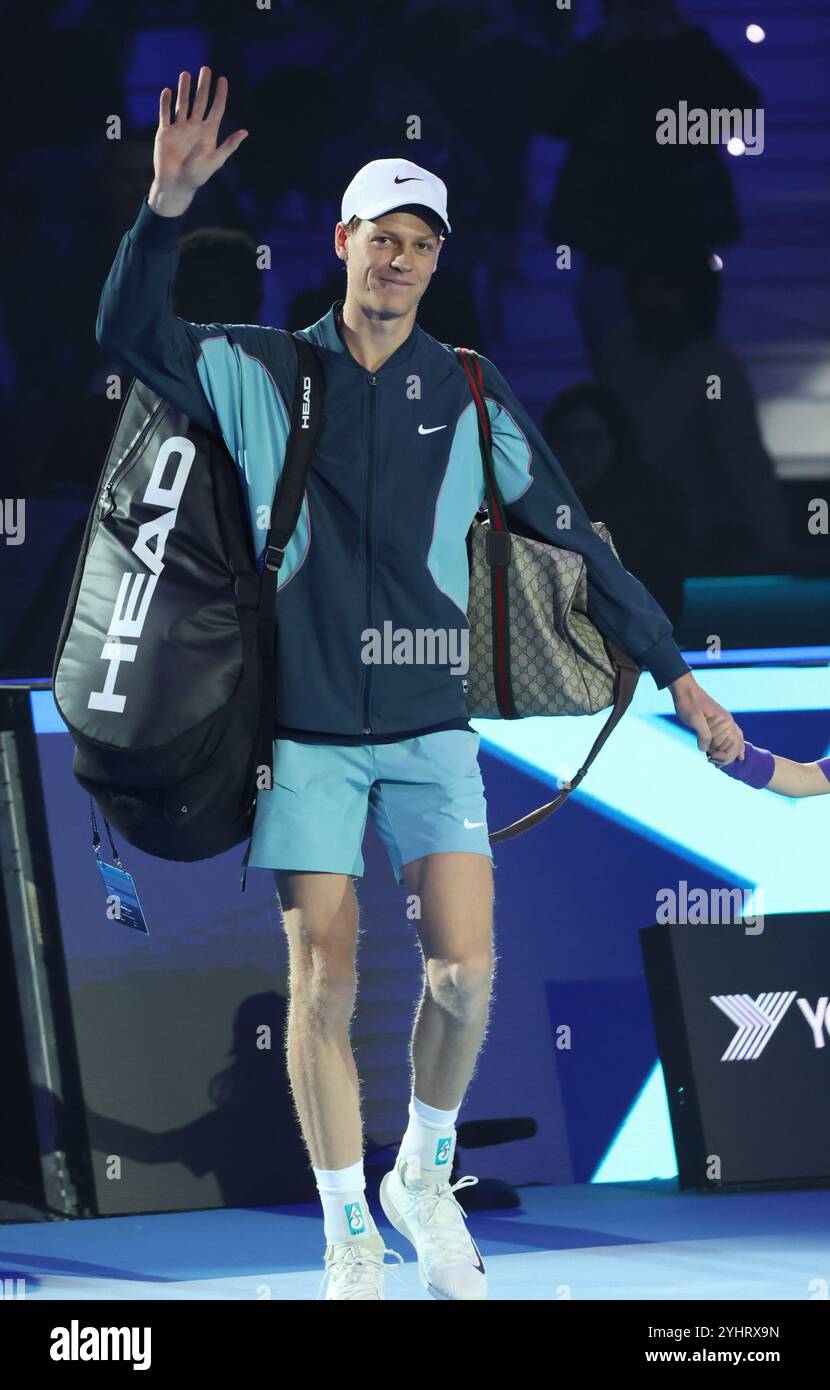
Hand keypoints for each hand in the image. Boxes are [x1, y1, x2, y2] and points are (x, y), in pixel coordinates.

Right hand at [151, 67, 247, 209]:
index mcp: (208, 133)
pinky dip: (165, 103)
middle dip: (203, 86)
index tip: (223, 79)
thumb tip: (246, 132)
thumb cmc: (197, 176)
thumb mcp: (215, 160)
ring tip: (185, 74)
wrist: (175, 185)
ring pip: (182, 104)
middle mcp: (194, 128)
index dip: (220, 94)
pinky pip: (165, 114)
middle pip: (200, 102)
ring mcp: (179, 129)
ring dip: (184, 90)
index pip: (216, 109)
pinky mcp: (165, 133)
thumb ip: (229, 145)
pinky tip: (167, 91)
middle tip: (205, 69)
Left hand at [668, 672, 742, 761]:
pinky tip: (735, 754)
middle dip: (727, 757)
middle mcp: (728, 721)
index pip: (733, 744)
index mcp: (725, 721)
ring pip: (736, 740)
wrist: (684, 689)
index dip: (724, 755)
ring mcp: (725, 721)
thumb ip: (703, 734)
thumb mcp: (694, 718)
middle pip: (736, 744)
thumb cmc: (688, 702)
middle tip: (714, 765)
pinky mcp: (719, 721)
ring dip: (729, 753)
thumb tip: (705, 749)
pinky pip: (731, 735)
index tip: (711, 759)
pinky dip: (734, 745)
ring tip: (720, 764)